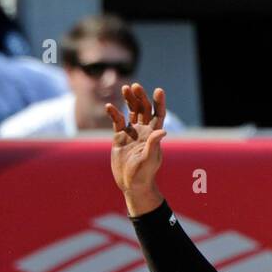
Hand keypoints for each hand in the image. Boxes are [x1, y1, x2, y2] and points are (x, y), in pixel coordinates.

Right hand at [107, 83, 167, 215]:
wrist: (131, 184)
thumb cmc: (144, 174)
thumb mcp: (149, 159)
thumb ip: (154, 145)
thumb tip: (162, 131)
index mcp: (153, 134)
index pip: (158, 114)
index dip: (159, 102)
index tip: (158, 90)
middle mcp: (143, 131)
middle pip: (143, 109)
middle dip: (140, 97)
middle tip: (135, 86)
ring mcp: (131, 133)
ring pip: (131, 111)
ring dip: (129, 100)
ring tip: (125, 88)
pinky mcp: (119, 137)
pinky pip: (117, 121)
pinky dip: (113, 113)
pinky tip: (109, 106)